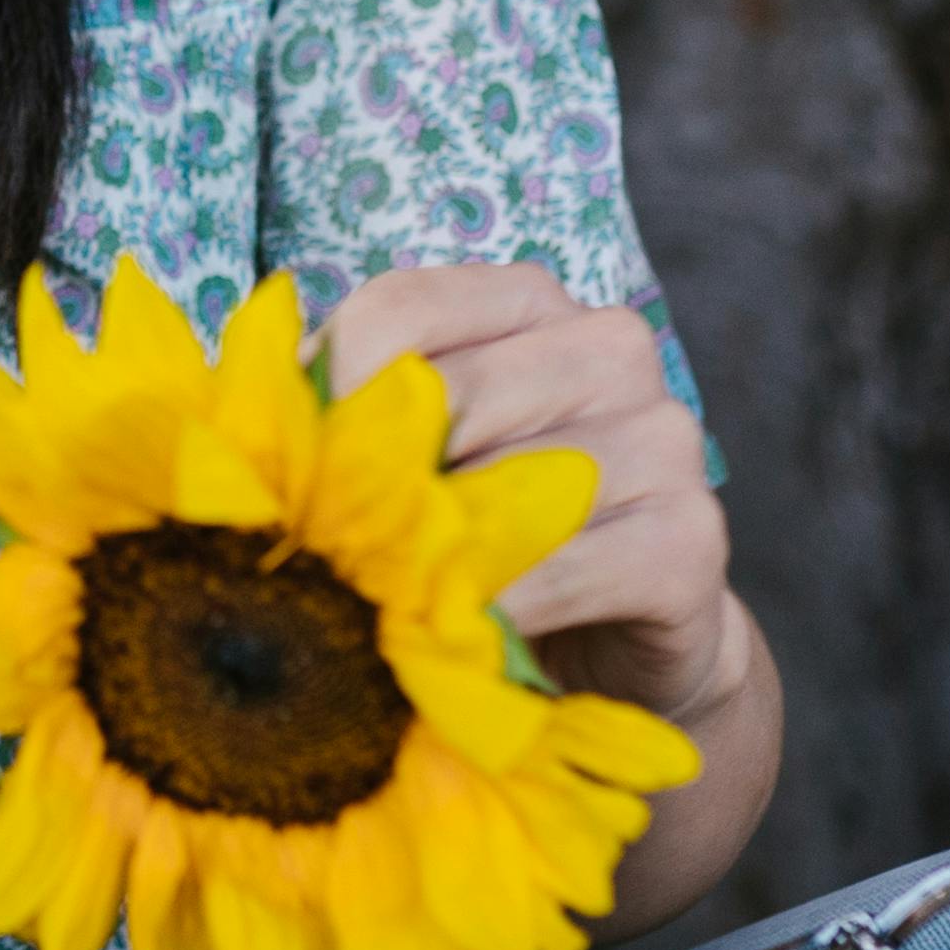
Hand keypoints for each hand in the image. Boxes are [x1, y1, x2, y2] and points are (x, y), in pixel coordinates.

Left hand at [319, 258, 765, 735]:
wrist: (613, 646)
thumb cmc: (485, 534)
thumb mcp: (414, 462)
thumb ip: (346, 421)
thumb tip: (256, 420)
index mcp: (529, 303)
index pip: (398, 309)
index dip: (326, 392)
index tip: (290, 469)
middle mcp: (608, 345)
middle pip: (446, 394)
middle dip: (375, 487)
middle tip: (326, 558)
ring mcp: (665, 434)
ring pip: (505, 483)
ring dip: (432, 556)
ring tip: (387, 601)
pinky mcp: (693, 534)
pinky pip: (567, 568)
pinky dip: (498, 610)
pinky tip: (461, 638)